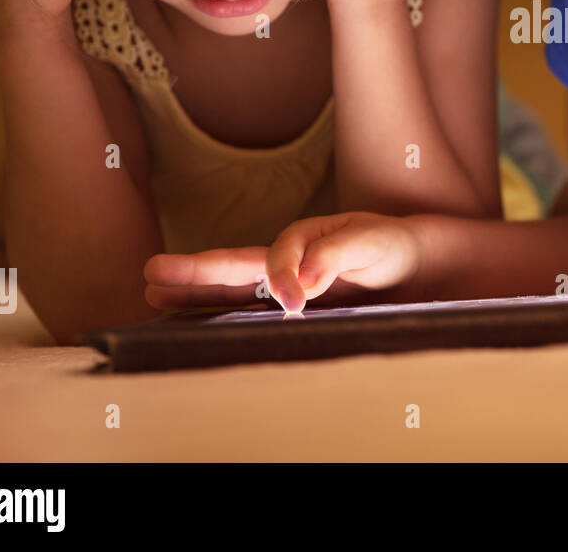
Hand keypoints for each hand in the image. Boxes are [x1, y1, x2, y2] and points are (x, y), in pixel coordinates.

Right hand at [142, 212, 423, 312]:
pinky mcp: (293, 312)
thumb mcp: (372, 242)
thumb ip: (337, 254)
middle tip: (151, 273)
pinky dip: (220, 319)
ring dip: (195, 293)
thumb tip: (302, 280)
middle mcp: (285, 262)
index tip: (297, 302)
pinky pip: (251, 315)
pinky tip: (193, 326)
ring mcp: (284, 287)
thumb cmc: (391, 246)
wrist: (417, 266)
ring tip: (154, 293)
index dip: (280, 278)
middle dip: (195, 271)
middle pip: (233, 268)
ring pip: (232, 291)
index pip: (274, 258)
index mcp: (301, 240)